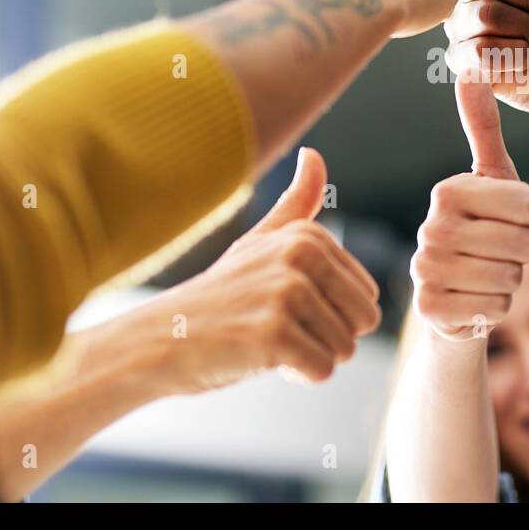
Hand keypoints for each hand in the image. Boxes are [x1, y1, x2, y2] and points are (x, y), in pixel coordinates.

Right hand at [153, 147, 380, 390]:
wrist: (161, 339)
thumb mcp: (259, 241)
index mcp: (308, 235)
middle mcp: (301, 255)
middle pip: (364, 321)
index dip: (332, 315)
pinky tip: (259, 357)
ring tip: (266, 340)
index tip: (287, 307)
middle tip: (280, 327)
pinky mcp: (274, 333)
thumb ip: (296, 202)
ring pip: (344, 349)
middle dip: (329, 338)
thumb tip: (312, 154)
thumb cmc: (219, 296)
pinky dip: (297, 375)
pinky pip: (322, 370)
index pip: (367, 297)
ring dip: (309, 357)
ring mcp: (287, 292)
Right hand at [410, 75, 528, 341]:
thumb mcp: (492, 177)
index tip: (508, 219)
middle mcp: (429, 229)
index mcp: (446, 191)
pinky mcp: (430, 310)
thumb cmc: (481, 228)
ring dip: (511, 280)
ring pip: (513, 279)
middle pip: (525, 245)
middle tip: (499, 250)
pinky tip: (475, 299)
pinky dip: (496, 308)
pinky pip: (497, 309)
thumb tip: (470, 68)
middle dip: (524, 252)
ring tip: (486, 272)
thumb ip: (484, 126)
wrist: (453, 293)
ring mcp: (425, 272)